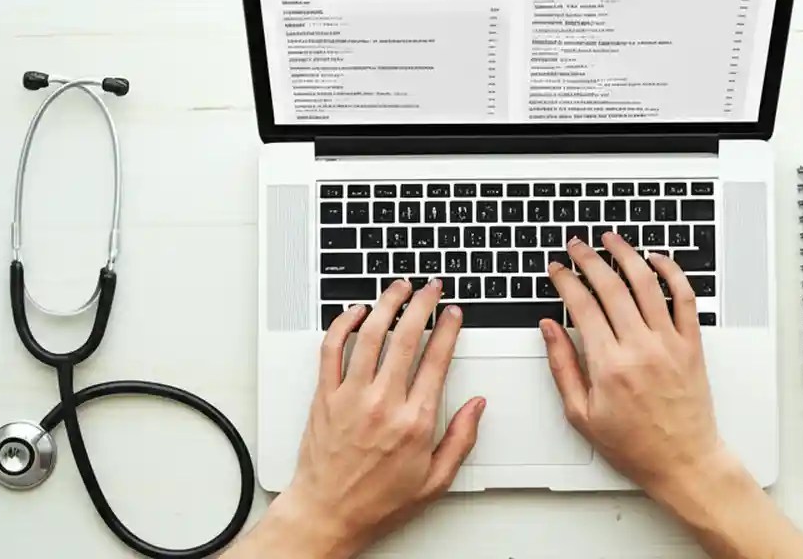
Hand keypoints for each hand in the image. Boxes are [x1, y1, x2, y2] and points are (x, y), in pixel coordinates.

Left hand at [229, 279, 483, 558]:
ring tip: (398, 287)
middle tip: (431, 288)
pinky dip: (341, 324)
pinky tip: (353, 311)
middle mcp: (383, 403)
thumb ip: (461, 439)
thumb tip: (477, 406)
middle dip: (422, 304)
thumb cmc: (377, 502)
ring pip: (369, 335)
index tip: (453, 313)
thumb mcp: (435, 481)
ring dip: (386, 304)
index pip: (437, 359)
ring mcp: (351, 397)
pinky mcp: (325, 397)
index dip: (448, 328)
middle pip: (406, 338)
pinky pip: (331, 349)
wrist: (328, 514)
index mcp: (415, 421)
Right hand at [540, 234, 733, 501]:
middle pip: (611, 286)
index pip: (582, 306)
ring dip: (626, 254)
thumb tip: (549, 329)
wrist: (684, 461)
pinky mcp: (692, 344)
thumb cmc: (634, 445)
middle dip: (588, 258)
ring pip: (647, 283)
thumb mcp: (581, 414)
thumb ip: (562, 366)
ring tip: (611, 239)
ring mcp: (669, 343)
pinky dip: (671, 272)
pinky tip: (657, 259)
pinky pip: (684, 298)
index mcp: (609, 365)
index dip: (565, 280)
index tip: (556, 270)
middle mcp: (640, 348)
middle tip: (576, 245)